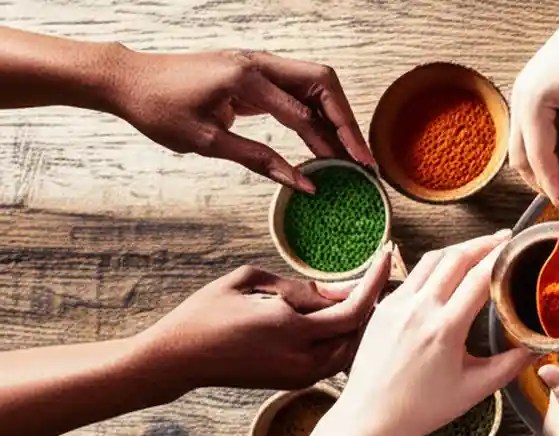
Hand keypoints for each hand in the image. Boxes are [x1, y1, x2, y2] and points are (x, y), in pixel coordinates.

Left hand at [107, 47, 374, 190]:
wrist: (129, 80)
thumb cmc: (160, 109)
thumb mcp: (207, 142)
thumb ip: (259, 161)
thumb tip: (301, 183)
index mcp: (247, 77)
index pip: (304, 112)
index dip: (330, 144)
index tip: (349, 170)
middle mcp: (258, 62)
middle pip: (323, 83)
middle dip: (347, 121)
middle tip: (361, 158)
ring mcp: (258, 63)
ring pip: (315, 82)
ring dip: (335, 114)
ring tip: (349, 151)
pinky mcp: (255, 71)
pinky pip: (297, 87)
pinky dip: (315, 111)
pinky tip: (322, 138)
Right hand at [136, 259, 386, 391]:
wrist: (178, 359)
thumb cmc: (207, 313)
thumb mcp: (251, 282)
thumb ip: (301, 287)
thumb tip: (340, 290)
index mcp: (291, 329)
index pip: (354, 309)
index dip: (375, 282)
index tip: (386, 256)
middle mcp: (302, 359)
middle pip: (360, 333)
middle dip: (375, 303)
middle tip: (382, 274)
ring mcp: (300, 376)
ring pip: (350, 350)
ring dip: (361, 324)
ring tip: (367, 293)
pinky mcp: (295, 383)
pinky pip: (334, 360)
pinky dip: (344, 339)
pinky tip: (344, 318)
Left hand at [334, 232, 533, 435]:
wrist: (371, 416)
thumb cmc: (422, 408)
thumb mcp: (475, 389)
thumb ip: (510, 364)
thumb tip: (538, 347)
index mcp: (445, 328)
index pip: (480, 277)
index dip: (501, 256)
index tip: (517, 247)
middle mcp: (420, 309)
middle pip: (456, 257)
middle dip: (483, 243)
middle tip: (503, 239)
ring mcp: (398, 304)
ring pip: (432, 259)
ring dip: (458, 248)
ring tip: (478, 247)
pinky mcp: (384, 307)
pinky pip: (413, 274)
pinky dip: (435, 264)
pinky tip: (447, 268)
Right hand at [508, 0, 558, 199]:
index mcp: (531, 102)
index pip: (535, 157)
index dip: (550, 185)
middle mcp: (522, 97)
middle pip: (520, 154)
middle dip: (541, 177)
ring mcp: (529, 90)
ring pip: (528, 140)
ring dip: (546, 161)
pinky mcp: (541, 86)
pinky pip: (538, 125)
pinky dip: (551, 143)